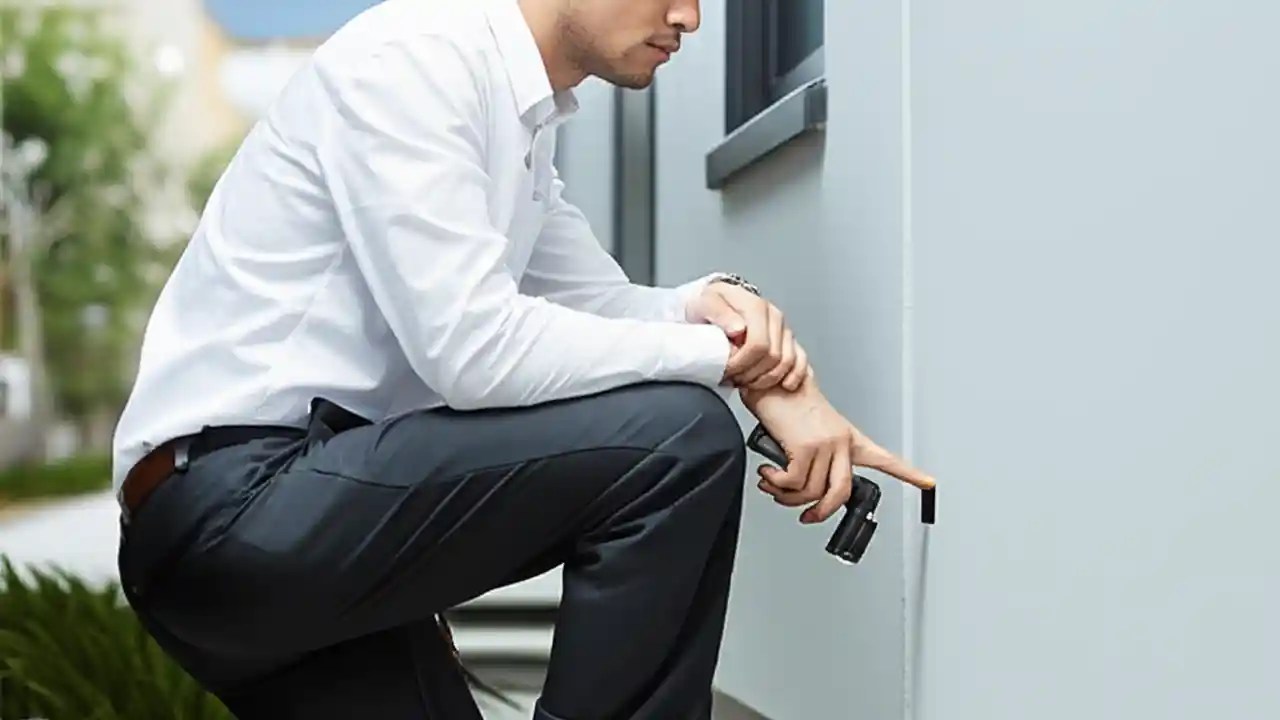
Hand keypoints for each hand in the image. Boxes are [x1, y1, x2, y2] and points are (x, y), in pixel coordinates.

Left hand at [687, 281, 808, 391]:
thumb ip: (721, 315)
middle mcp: (774, 316)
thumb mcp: (706, 304)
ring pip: (786, 362)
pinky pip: (800, 363)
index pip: (758, 344)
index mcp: (756, 307)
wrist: (718, 304)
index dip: (741, 364)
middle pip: (772, 356)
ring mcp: (785, 327)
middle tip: (732, 379)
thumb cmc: (710, 306)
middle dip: (751, 374)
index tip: (725, 371)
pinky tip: (773, 384)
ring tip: (744, 381)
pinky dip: (790, 377)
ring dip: (765, 379)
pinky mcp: (790, 339)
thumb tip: (738, 330)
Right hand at [742, 376, 936, 523]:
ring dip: (787, 497)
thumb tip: (801, 491)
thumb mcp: (809, 432)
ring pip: (811, 491)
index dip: (909, 473)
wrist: (772, 384)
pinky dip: (776, 484)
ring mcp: (825, 444)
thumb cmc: (787, 404)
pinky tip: (769, 474)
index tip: (928, 482)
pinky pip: (792, 483)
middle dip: (821, 512)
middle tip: (807, 516)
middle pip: (841, 492)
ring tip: (774, 485)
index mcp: (848, 438)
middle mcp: (841, 441)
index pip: (885, 458)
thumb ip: (814, 460)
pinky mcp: (806, 446)